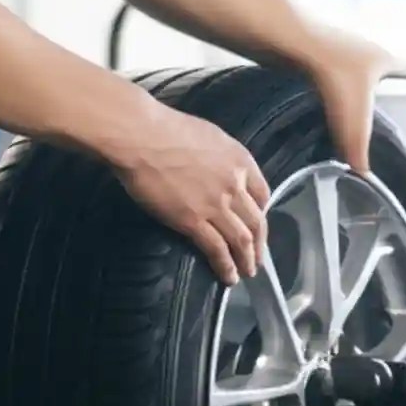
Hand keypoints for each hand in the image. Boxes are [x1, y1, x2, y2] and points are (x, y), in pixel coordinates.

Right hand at [109, 105, 270, 285]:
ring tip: (246, 273)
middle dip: (260, 245)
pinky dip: (226, 266)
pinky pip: (217, 249)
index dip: (262, 213)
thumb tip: (216, 170)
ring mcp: (215, 205)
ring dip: (247, 260)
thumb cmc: (166, 129)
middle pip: (256, 221)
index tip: (257, 225)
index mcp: (240, 161)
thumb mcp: (208, 136)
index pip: (263, 193)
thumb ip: (220, 157)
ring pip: (241, 240)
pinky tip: (228, 276)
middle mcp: (234, 185)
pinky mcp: (193, 221)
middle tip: (258, 260)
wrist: (143, 137)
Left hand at [305, 27, 405, 173]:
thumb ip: (358, 145)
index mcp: (383, 60)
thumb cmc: (334, 73)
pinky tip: (315, 94)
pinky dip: (326, 82)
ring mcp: (337, 47)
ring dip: (352, 82)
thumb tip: (363, 173)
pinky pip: (325, 70)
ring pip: (351, 67)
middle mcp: (364, 49)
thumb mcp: (352, 116)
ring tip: (350, 100)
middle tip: (385, 95)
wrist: (294, 42)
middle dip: (384, 80)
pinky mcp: (312, 52)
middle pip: (381, 65)